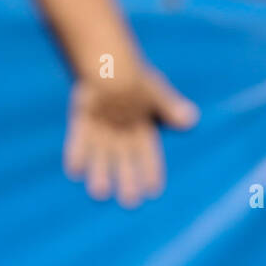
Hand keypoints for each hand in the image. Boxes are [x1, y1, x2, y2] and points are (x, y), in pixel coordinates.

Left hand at [64, 64, 198, 207]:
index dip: (152, 172)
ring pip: (102, 156)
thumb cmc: (136, 79)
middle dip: (127, 181)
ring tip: (98, 193)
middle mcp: (123, 136)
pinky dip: (77, 154)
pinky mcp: (83, 122)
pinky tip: (74, 170)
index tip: (154, 190)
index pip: (149, 157)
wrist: (107, 63)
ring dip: (100, 174)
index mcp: (143, 132)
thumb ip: (172, 108)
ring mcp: (102, 131)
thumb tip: (192, 119)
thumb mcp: (156, 93)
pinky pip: (80, 140)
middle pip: (126, 162)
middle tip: (129, 202)